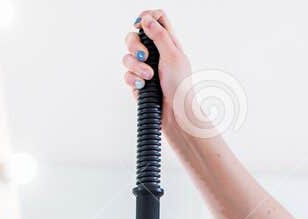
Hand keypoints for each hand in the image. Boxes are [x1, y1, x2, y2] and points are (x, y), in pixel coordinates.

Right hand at [122, 10, 190, 133]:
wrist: (176, 114)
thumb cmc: (180, 86)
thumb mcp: (172, 55)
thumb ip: (159, 35)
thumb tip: (146, 18)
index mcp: (167, 42)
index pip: (156, 19)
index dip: (146, 17)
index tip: (141, 25)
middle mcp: (155, 53)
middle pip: (135, 35)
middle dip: (135, 44)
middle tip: (144, 55)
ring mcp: (145, 68)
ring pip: (128, 56)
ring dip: (136, 66)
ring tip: (149, 77)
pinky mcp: (138, 83)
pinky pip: (127, 74)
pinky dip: (134, 79)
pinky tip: (144, 87)